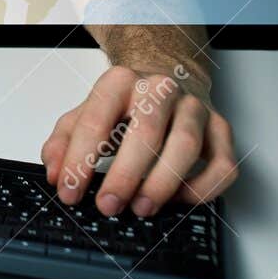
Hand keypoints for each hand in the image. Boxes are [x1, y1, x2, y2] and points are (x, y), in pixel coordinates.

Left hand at [39, 65, 238, 217]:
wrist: (167, 71)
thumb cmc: (127, 101)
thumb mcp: (88, 110)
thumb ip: (65, 139)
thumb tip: (55, 173)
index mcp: (120, 81)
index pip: (96, 120)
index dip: (79, 159)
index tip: (69, 190)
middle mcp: (160, 89)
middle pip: (146, 131)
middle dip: (125, 174)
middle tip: (108, 204)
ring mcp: (194, 107)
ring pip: (187, 146)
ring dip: (163, 182)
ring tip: (142, 207)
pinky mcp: (220, 127)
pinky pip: (222, 164)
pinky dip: (203, 189)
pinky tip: (179, 199)